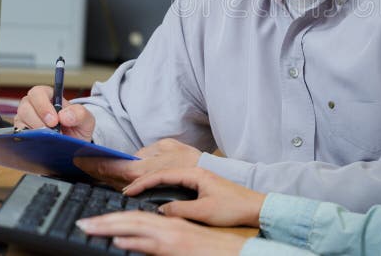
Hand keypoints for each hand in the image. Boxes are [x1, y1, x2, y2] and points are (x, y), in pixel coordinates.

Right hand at [14, 85, 94, 140]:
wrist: (74, 144)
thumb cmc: (77, 127)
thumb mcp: (86, 119)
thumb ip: (80, 113)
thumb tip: (65, 115)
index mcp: (49, 96)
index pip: (38, 93)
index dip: (43, 105)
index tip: (54, 120)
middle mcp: (34, 105)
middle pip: (25, 106)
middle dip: (38, 120)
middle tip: (52, 131)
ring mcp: (25, 119)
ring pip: (20, 121)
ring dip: (35, 131)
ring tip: (49, 138)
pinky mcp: (21, 133)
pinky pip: (18, 134)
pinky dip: (29, 139)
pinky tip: (41, 143)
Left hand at [74, 139, 202, 188]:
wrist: (206, 177)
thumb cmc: (190, 161)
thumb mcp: (168, 146)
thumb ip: (147, 151)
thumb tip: (133, 155)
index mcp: (139, 169)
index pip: (109, 166)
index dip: (91, 162)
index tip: (77, 157)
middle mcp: (137, 182)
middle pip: (108, 177)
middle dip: (92, 170)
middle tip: (77, 163)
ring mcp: (141, 189)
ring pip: (115, 184)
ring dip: (100, 176)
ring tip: (88, 168)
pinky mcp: (147, 192)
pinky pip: (125, 187)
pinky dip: (113, 181)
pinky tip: (108, 178)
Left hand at [76, 211, 246, 255]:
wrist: (238, 245)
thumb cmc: (213, 244)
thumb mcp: (185, 237)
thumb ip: (165, 234)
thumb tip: (141, 238)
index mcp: (170, 223)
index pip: (136, 216)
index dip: (114, 218)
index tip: (94, 221)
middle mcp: (169, 226)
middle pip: (130, 220)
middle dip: (104, 222)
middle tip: (82, 224)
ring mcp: (172, 237)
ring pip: (136, 227)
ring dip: (111, 228)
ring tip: (90, 228)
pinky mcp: (176, 247)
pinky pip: (151, 244)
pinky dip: (134, 241)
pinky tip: (119, 242)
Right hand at [124, 167, 265, 227]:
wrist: (254, 206)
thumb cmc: (232, 208)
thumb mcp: (203, 212)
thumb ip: (179, 209)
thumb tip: (159, 210)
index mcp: (195, 173)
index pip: (162, 174)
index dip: (143, 183)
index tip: (129, 192)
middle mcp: (195, 169)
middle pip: (163, 169)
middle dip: (142, 178)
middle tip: (126, 190)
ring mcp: (198, 173)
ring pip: (168, 171)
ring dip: (151, 177)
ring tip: (136, 186)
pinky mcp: (201, 179)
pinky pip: (176, 175)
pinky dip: (162, 178)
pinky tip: (156, 184)